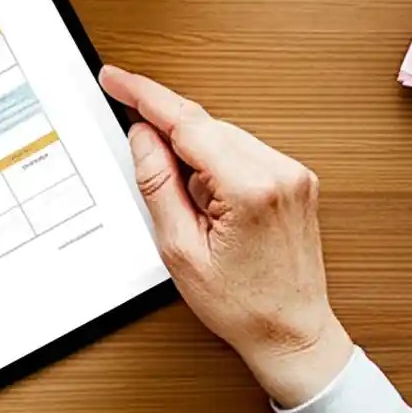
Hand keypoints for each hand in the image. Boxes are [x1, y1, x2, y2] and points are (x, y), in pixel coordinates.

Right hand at [100, 65, 353, 407]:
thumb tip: (142, 135)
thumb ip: (157, 184)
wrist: (293, 333)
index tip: (116, 79)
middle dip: (165, 135)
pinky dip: (214, 164)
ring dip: (192, 156)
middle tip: (141, 164)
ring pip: (220, 136)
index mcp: (251, 187)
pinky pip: (240, 150)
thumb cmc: (242, 304)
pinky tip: (209, 203)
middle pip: (203, 125)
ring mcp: (292, 173)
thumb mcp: (179, 249)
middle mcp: (279, 171)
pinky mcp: (295, 178)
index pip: (186, 121)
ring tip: (190, 210)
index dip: (144, 95)